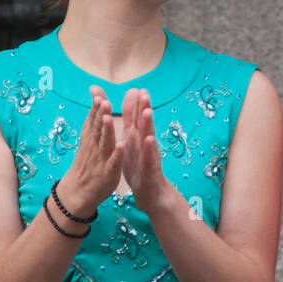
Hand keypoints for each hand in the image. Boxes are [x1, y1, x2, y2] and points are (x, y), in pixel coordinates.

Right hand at [56, 86, 122, 217]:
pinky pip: (114, 163)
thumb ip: (94, 113)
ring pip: (105, 143)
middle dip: (101, 114)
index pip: (94, 117)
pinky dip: (117, 155)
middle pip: (98, 127)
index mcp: (92, 136)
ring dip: (107, 131)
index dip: (96, 105)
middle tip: (103, 101)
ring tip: (109, 119)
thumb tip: (96, 90)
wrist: (77, 190)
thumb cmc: (87, 159)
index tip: (98, 92)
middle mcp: (95, 145)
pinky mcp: (109, 173)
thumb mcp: (89, 134)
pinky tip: (122, 146)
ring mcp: (101, 159)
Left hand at [119, 88, 171, 213]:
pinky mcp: (150, 171)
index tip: (136, 88)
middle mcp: (144, 144)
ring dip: (148, 125)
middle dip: (144, 108)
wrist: (151, 193)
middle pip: (145, 124)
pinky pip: (149, 159)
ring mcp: (149, 157)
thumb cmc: (139, 164)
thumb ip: (132, 118)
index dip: (137, 104)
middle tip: (144, 93)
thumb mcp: (132, 140)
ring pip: (149, 139)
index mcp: (137, 137)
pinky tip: (149, 141)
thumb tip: (131, 95)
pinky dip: (149, 150)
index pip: (137, 118)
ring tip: (147, 112)